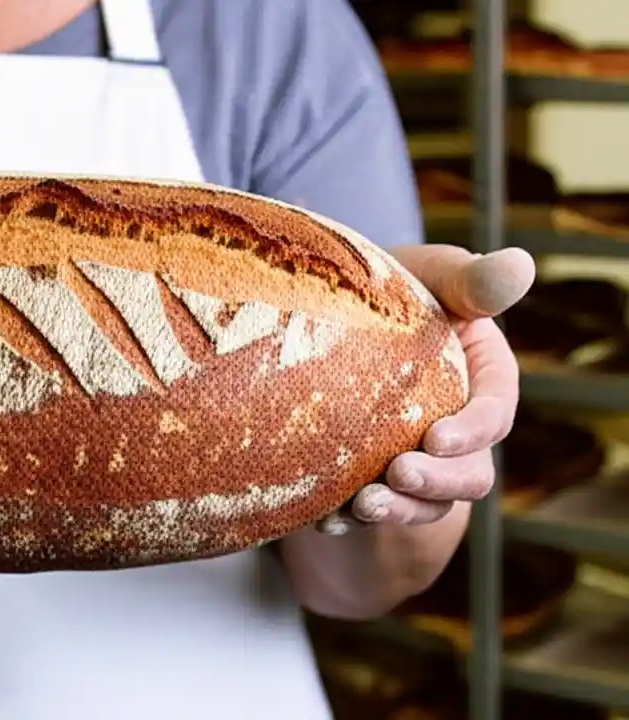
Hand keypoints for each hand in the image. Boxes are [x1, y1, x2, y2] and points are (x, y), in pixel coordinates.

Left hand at [317, 245, 535, 533]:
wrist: (328, 320)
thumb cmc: (391, 288)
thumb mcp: (431, 276)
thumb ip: (472, 280)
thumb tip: (520, 266)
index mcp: (482, 381)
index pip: (493, 413)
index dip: (473, 432)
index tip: (435, 437)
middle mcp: (459, 431)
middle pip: (470, 474)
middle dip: (437, 482)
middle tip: (397, 474)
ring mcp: (421, 462)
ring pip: (427, 504)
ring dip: (397, 511)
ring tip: (359, 507)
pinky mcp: (377, 482)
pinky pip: (374, 516)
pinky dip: (350, 522)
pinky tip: (323, 521)